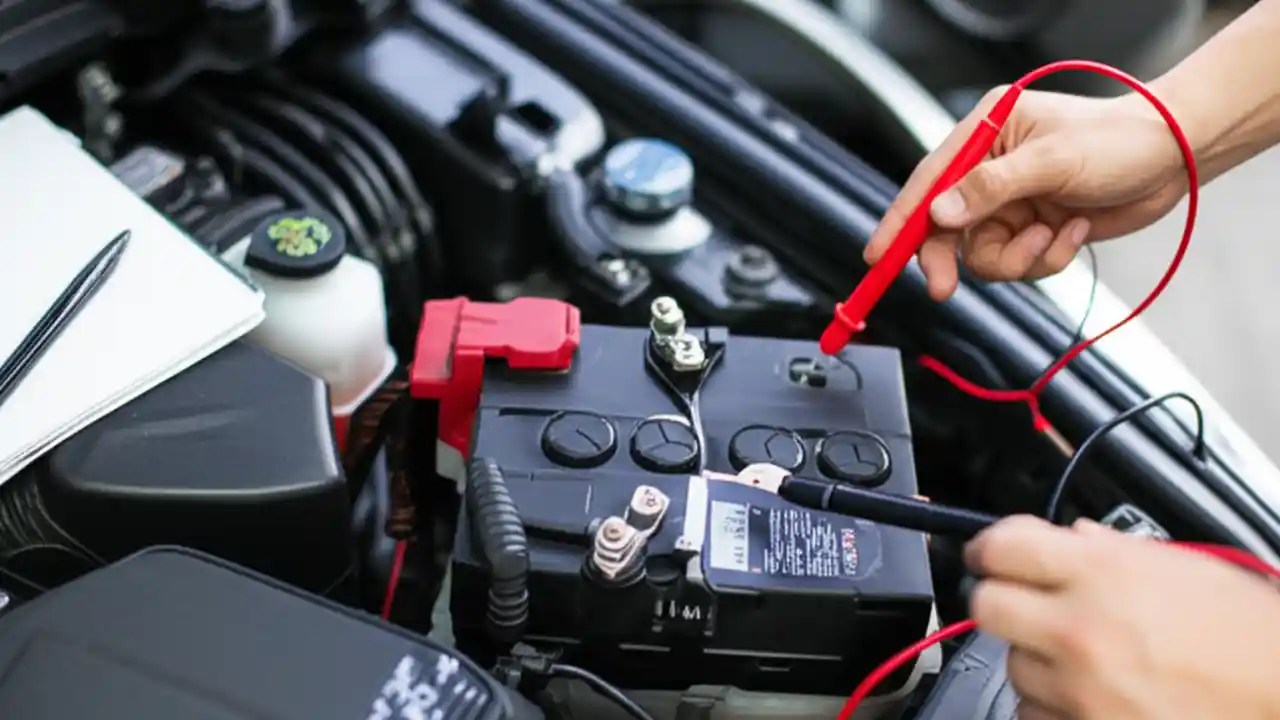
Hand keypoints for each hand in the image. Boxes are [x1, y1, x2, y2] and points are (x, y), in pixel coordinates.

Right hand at [867, 89, 1189, 300]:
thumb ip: (990, 188)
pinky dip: (1046, 257)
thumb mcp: (1052, 162)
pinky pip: (1018, 263)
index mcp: (985, 133)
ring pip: (982, 254)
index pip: (928, 182)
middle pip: (945, 228)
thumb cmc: (1120, 141)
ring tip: (1051, 237)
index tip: (876, 255)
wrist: (1176, 158)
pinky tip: (1074, 230)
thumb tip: (941, 214)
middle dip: (950, 258)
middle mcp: (990, 169)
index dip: (898, 221)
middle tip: (944, 289)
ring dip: (1017, 257)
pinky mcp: (1033, 228)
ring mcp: (1011, 202)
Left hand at [965, 515, 1279, 718]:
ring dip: (1036, 659)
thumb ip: (1109, 549)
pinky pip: (1032, 715)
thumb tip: (1067, 538)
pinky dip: (1051, 706)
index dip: (989, 547)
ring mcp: (1081, 689)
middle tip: (1022, 602)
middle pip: (987, 605)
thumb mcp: (1181, 567)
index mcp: (1102, 573)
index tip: (989, 554)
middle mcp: (1081, 629)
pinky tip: (1087, 696)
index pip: (1001, 546)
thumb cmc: (1247, 636)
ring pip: (1012, 666)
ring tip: (1085, 659)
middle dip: (1001, 599)